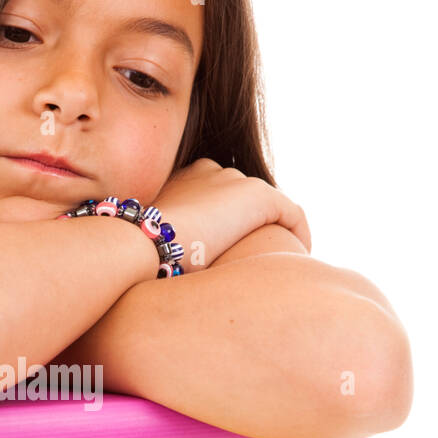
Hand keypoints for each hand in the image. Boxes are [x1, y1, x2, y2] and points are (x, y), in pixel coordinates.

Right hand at [154, 158, 311, 270]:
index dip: (226, 224)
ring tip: (277, 264)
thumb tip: (171, 265)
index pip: (214, 197)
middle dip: (251, 229)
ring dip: (274, 234)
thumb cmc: (138, 253)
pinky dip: (299, 233)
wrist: (141, 241)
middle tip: (258, 262)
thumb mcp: (151, 243)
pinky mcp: (257, 195)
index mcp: (181, 179)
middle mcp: (210, 172)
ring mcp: (234, 180)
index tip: (230, 252)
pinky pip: (291, 214)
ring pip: (268, 209)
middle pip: (242, 201)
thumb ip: (168, 243)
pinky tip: (297, 258)